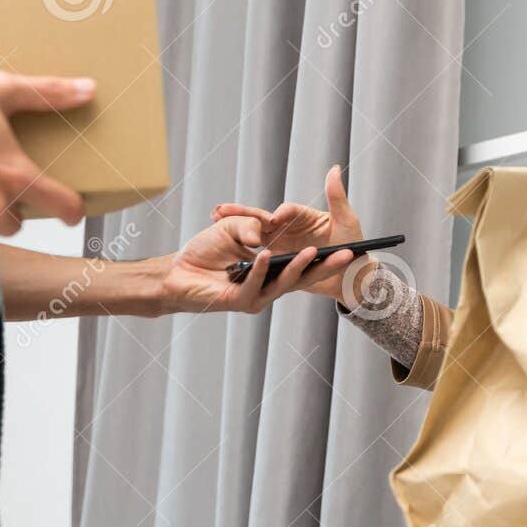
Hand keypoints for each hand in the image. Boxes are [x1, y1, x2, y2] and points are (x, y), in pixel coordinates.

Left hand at [155, 212, 355, 314]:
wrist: (177, 272)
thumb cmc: (206, 250)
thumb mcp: (234, 227)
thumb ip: (251, 225)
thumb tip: (261, 234)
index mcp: (274, 268)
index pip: (306, 264)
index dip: (327, 258)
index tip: (350, 248)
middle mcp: (269, 284)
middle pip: (304, 276)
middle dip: (328, 266)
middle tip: (349, 255)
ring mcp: (256, 295)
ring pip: (283, 283)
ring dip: (298, 267)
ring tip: (313, 252)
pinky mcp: (239, 301)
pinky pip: (253, 286)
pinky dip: (259, 270)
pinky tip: (264, 256)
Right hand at [212, 163, 373, 305]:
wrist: (351, 274)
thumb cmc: (353, 245)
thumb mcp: (347, 220)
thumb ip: (337, 196)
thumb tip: (334, 168)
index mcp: (303, 216)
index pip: (287, 211)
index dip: (280, 213)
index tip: (275, 219)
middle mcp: (289, 228)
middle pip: (262, 219)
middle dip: (242, 213)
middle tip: (221, 209)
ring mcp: (281, 244)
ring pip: (253, 235)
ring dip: (233, 226)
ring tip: (214, 218)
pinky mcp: (277, 261)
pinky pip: (257, 257)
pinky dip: (239, 250)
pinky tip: (221, 246)